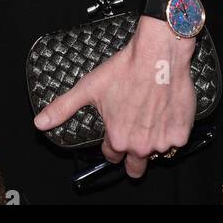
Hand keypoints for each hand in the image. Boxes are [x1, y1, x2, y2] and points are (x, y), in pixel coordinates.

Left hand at [33, 16, 197, 178]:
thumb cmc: (124, 69)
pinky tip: (163, 112)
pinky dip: (171, 130)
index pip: (112, 155)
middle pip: (135, 166)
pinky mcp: (181, 133)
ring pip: (156, 151)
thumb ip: (63, 108)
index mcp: (118, 139)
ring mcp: (163, 142)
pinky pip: (175, 140)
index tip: (115, 130)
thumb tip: (40, 122)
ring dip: (152, 140)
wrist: (158, 56)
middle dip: (132, 156)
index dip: (112, 143)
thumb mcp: (87, 88)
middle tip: (133, 134)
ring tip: (148, 115)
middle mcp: (140, 145)